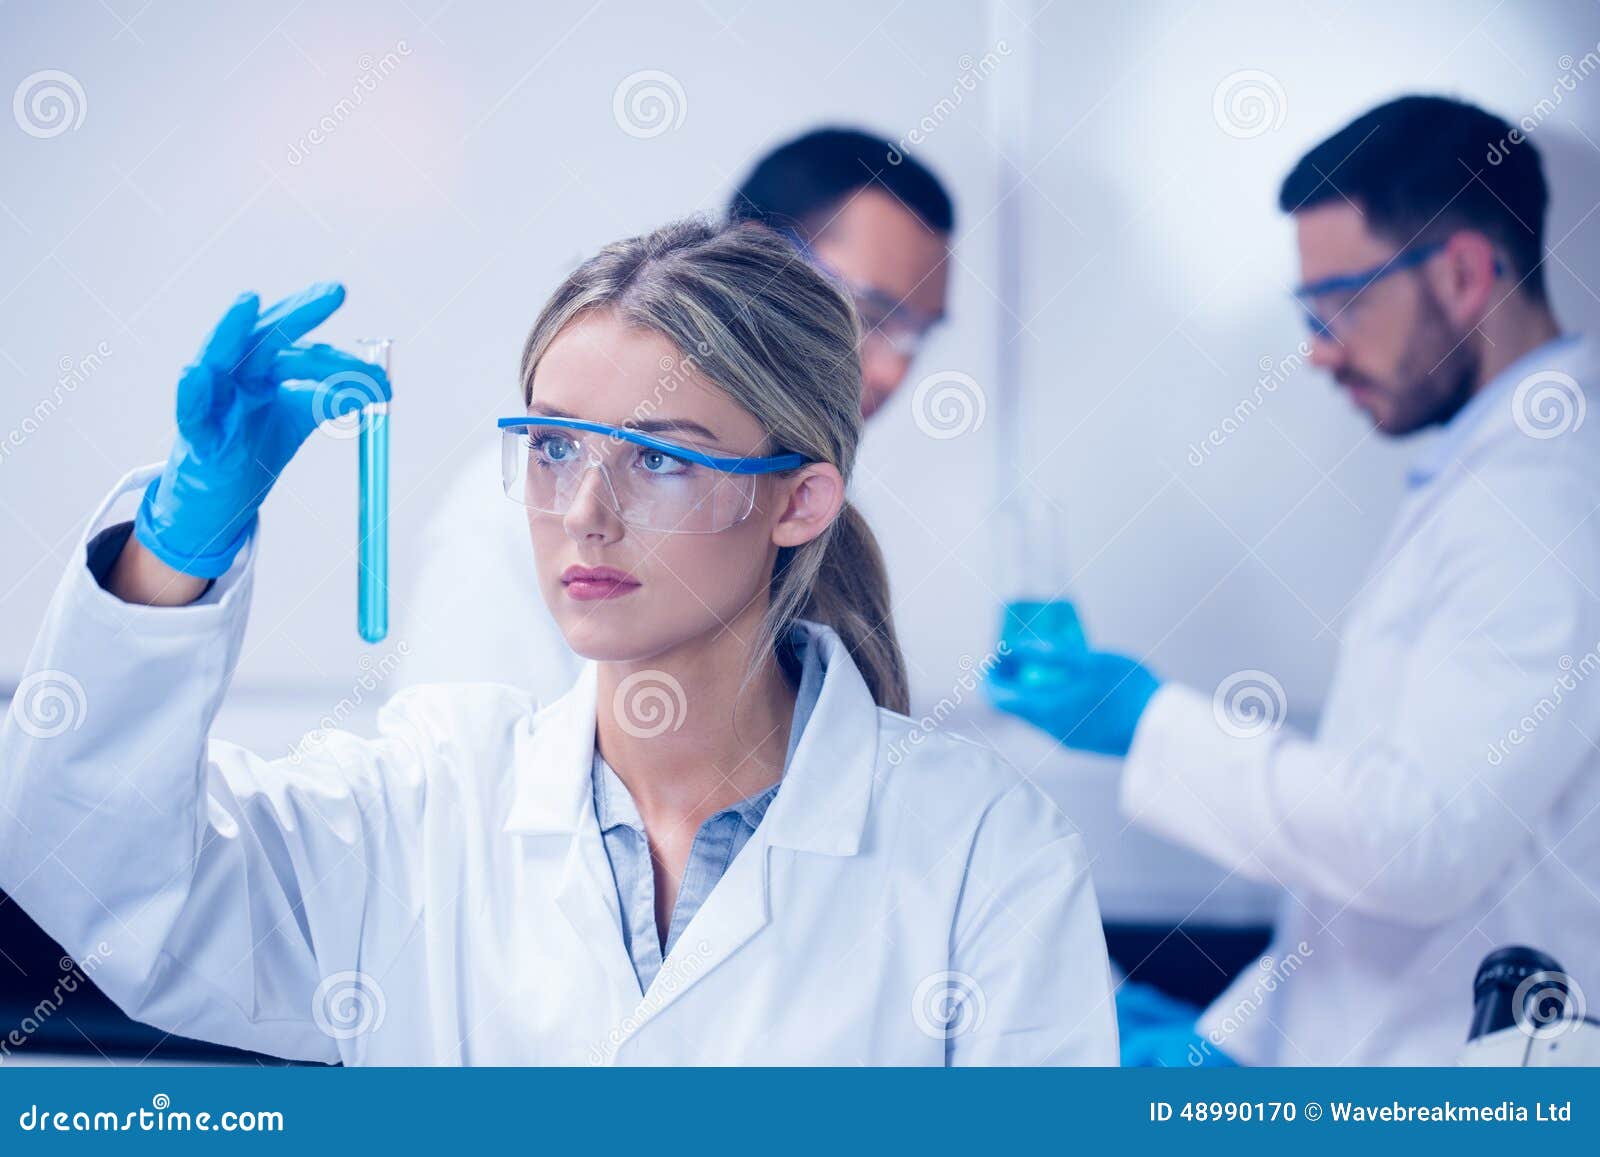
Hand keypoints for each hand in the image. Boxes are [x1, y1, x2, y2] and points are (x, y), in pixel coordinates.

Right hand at [133, 283, 390, 577]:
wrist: (223, 493)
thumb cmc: (254, 444)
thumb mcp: (300, 417)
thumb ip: (334, 398)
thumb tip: (381, 388)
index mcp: (263, 366)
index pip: (301, 347)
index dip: (339, 357)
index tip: (376, 375)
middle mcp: (236, 373)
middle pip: (266, 337)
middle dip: (299, 313)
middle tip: (336, 292)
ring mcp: (213, 400)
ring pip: (219, 359)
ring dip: (232, 330)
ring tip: (249, 301)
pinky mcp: (196, 434)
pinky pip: (191, 412)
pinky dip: (193, 392)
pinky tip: (197, 373)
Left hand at [987, 640, 1159, 756]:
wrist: (1163, 728)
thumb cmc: (1128, 690)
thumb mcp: (1090, 661)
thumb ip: (1052, 654)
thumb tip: (1017, 646)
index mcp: (1047, 711)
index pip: (1000, 698)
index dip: (992, 676)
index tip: (996, 657)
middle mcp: (1052, 730)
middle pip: (1016, 706)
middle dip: (1011, 680)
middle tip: (1018, 654)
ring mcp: (1069, 738)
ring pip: (1037, 713)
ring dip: (1032, 690)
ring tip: (1044, 663)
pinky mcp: (1085, 741)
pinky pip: (1056, 719)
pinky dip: (1051, 700)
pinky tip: (1069, 683)